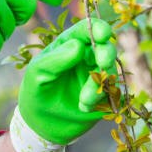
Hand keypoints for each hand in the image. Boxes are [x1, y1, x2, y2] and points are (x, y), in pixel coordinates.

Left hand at [18, 18, 117, 145]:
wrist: (42, 124)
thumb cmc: (36, 91)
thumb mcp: (38, 73)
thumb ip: (56, 59)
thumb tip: (78, 45)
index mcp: (68, 45)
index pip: (86, 30)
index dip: (97, 28)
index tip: (103, 33)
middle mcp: (86, 58)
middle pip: (104, 48)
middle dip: (106, 54)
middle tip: (102, 63)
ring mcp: (97, 76)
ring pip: (110, 72)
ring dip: (99, 85)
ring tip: (83, 100)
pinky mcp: (106, 95)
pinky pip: (114, 93)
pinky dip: (103, 100)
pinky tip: (84, 107)